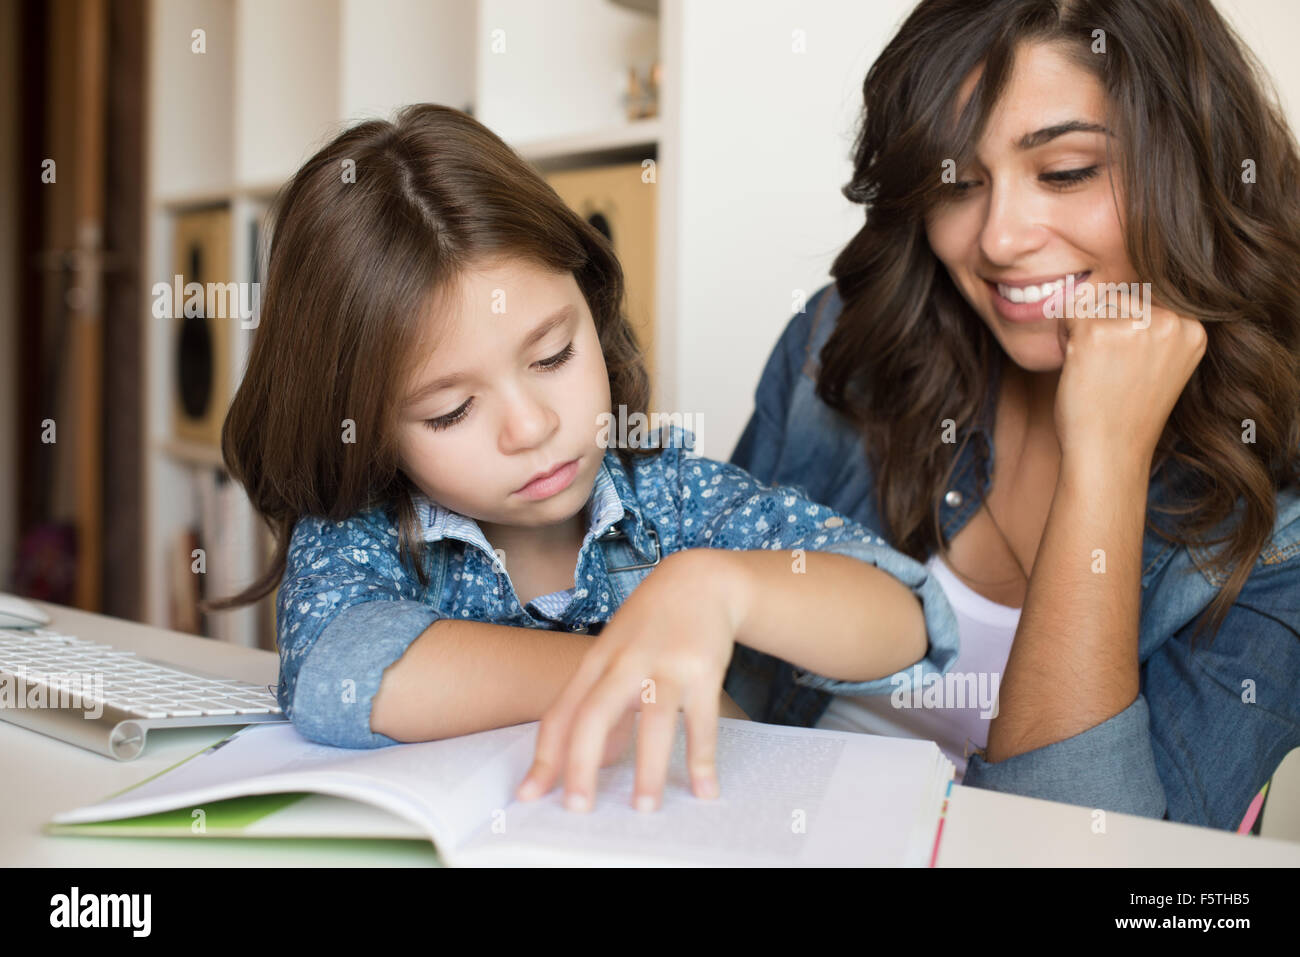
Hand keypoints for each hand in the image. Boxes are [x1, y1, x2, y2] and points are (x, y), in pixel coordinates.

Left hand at [514, 549, 747, 811]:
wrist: (700, 579)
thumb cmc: (651, 623)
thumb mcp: (616, 653)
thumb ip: (602, 702)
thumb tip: (596, 758)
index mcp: (597, 661)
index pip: (561, 713)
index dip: (543, 757)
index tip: (529, 795)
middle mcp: (626, 662)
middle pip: (594, 715)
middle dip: (581, 765)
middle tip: (577, 808)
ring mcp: (666, 665)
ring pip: (652, 721)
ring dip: (648, 769)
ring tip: (644, 808)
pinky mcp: (704, 670)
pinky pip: (702, 721)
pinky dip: (702, 758)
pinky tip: (703, 788)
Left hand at [1054, 283, 1206, 468]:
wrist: (1109, 453)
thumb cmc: (1124, 414)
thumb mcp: (1157, 363)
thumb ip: (1152, 327)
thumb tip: (1117, 282)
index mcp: (1193, 328)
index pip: (1144, 299)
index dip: (1123, 331)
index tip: (1126, 368)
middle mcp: (1171, 322)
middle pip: (1117, 296)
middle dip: (1101, 327)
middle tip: (1107, 372)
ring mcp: (1134, 325)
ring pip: (1092, 303)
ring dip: (1081, 332)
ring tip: (1095, 370)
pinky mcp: (1097, 332)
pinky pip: (1067, 313)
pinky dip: (1063, 339)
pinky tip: (1079, 368)